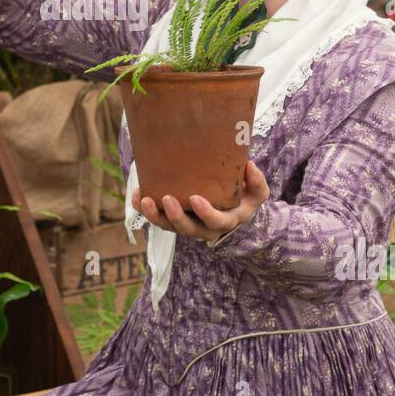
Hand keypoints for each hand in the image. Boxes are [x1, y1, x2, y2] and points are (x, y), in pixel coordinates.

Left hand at [131, 161, 269, 242]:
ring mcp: (187, 225)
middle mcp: (204, 229)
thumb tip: (250, 166)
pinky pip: (158, 219)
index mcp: (226, 221)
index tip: (195, 198)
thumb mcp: (257, 192)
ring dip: (154, 216)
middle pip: (187, 230)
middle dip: (175, 216)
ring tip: (144, 199)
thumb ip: (257, 182)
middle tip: (166, 199)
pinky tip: (136, 195)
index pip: (216, 222)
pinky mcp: (173, 220)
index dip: (205, 213)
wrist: (232, 210)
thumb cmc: (244, 198)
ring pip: (169, 227)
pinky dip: (145, 210)